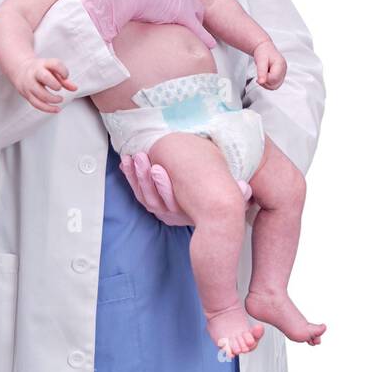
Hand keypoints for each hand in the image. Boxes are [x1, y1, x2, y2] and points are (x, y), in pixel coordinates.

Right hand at [12, 57, 76, 113]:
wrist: (20, 71)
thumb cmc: (41, 71)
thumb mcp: (52, 71)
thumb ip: (64, 79)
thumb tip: (75, 89)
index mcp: (43, 64)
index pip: (54, 64)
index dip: (62, 70)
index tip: (66, 76)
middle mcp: (35, 73)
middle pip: (44, 77)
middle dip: (54, 84)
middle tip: (59, 89)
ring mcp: (29, 84)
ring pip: (39, 93)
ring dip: (52, 99)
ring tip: (60, 100)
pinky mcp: (27, 94)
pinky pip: (36, 104)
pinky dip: (47, 108)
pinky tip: (56, 109)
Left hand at [118, 151, 252, 225]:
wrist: (212, 203)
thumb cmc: (220, 193)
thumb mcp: (232, 194)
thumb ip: (239, 191)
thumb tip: (245, 187)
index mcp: (190, 212)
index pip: (173, 204)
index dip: (164, 187)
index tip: (157, 168)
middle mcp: (173, 214)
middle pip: (154, 200)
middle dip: (146, 178)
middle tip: (142, 158)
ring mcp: (161, 209)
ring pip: (144, 196)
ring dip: (136, 176)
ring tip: (132, 158)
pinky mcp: (152, 201)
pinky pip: (138, 192)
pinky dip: (131, 177)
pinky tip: (126, 163)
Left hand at [253, 40, 286, 88]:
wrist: (265, 48)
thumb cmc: (263, 52)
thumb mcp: (260, 60)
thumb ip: (261, 72)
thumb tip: (261, 82)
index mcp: (281, 65)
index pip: (274, 79)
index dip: (265, 79)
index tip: (259, 74)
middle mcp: (284, 70)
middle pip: (275, 85)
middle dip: (266, 82)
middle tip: (260, 75)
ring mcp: (283, 74)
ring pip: (275, 86)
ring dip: (266, 84)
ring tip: (262, 75)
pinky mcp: (280, 76)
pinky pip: (274, 84)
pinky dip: (268, 83)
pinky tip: (264, 77)